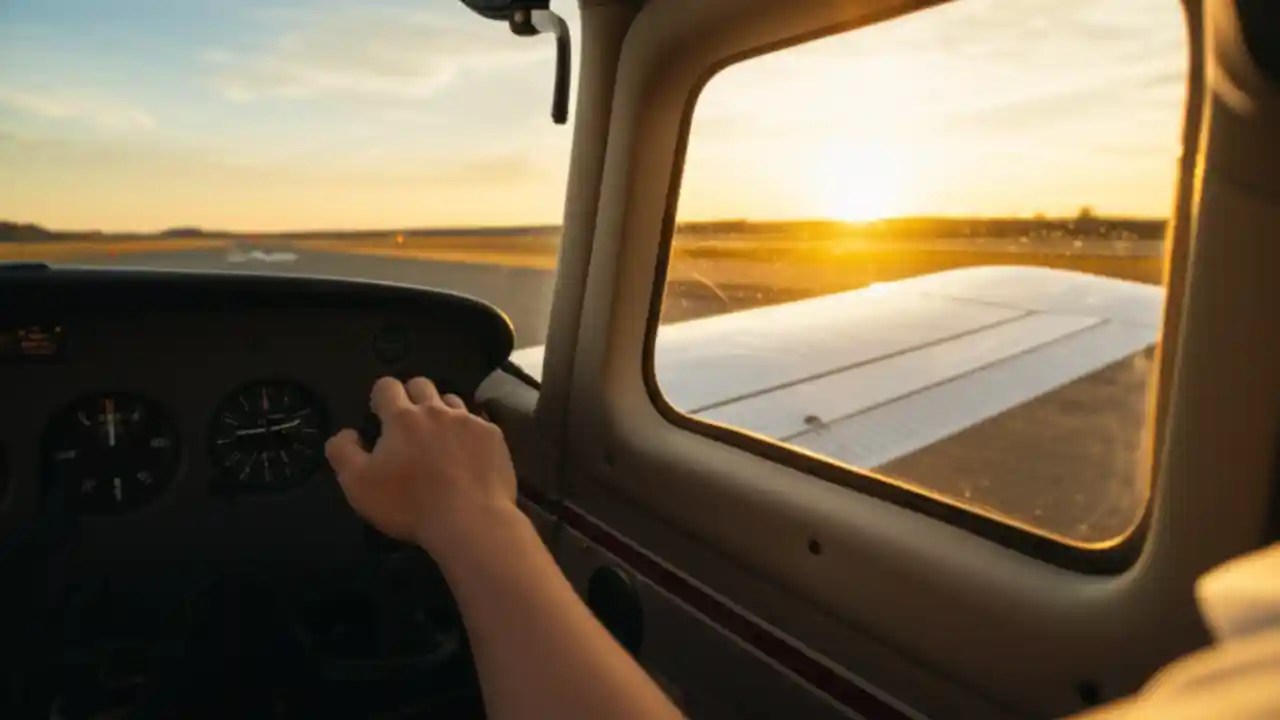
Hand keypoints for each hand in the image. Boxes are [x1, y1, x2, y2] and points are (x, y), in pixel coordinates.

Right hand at [325, 376, 519, 558]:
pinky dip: (469, 433)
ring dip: (442, 412)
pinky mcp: (494, 436)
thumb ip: (343, 452)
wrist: (470, 520)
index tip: (380, 416)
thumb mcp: (358, 484)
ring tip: (440, 439)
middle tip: (409, 426)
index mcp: (402, 418)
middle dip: (411, 397)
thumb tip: (347, 433)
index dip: (380, 397)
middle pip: (421, 385)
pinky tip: (469, 454)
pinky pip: (478, 423)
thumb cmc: (408, 504)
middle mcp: (437, 410)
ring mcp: (469, 421)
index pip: (386, 386)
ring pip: (452, 401)